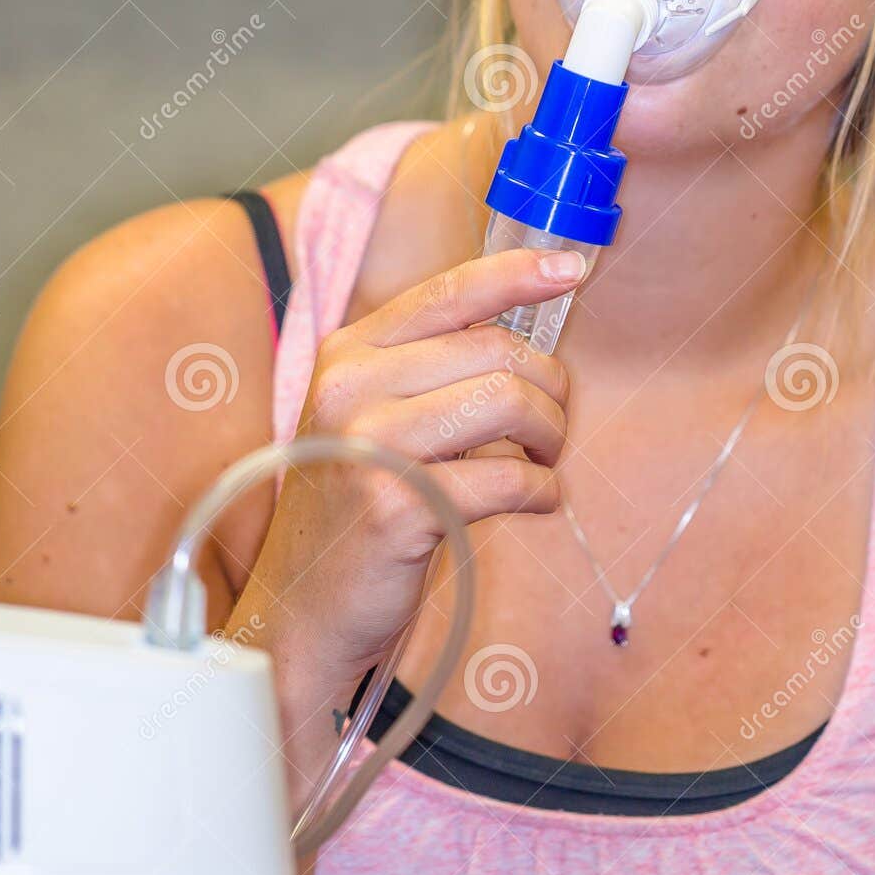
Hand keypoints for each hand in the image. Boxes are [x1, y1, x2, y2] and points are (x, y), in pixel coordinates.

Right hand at [228, 246, 582, 801]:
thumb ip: (428, 369)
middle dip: (549, 389)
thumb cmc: (355, 506)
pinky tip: (535, 502)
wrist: (302, 607)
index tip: (572, 268)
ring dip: (550, 437)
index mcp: (348, 353)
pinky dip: (542, 492)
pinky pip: (509, 479)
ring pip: (508, 403)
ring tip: (544, 463)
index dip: (519, 273)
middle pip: (496, 351)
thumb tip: (521, 335)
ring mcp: (369, 445)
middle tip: (551, 429)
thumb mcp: (370, 417)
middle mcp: (350, 386)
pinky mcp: (396, 506)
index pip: (449, 292)